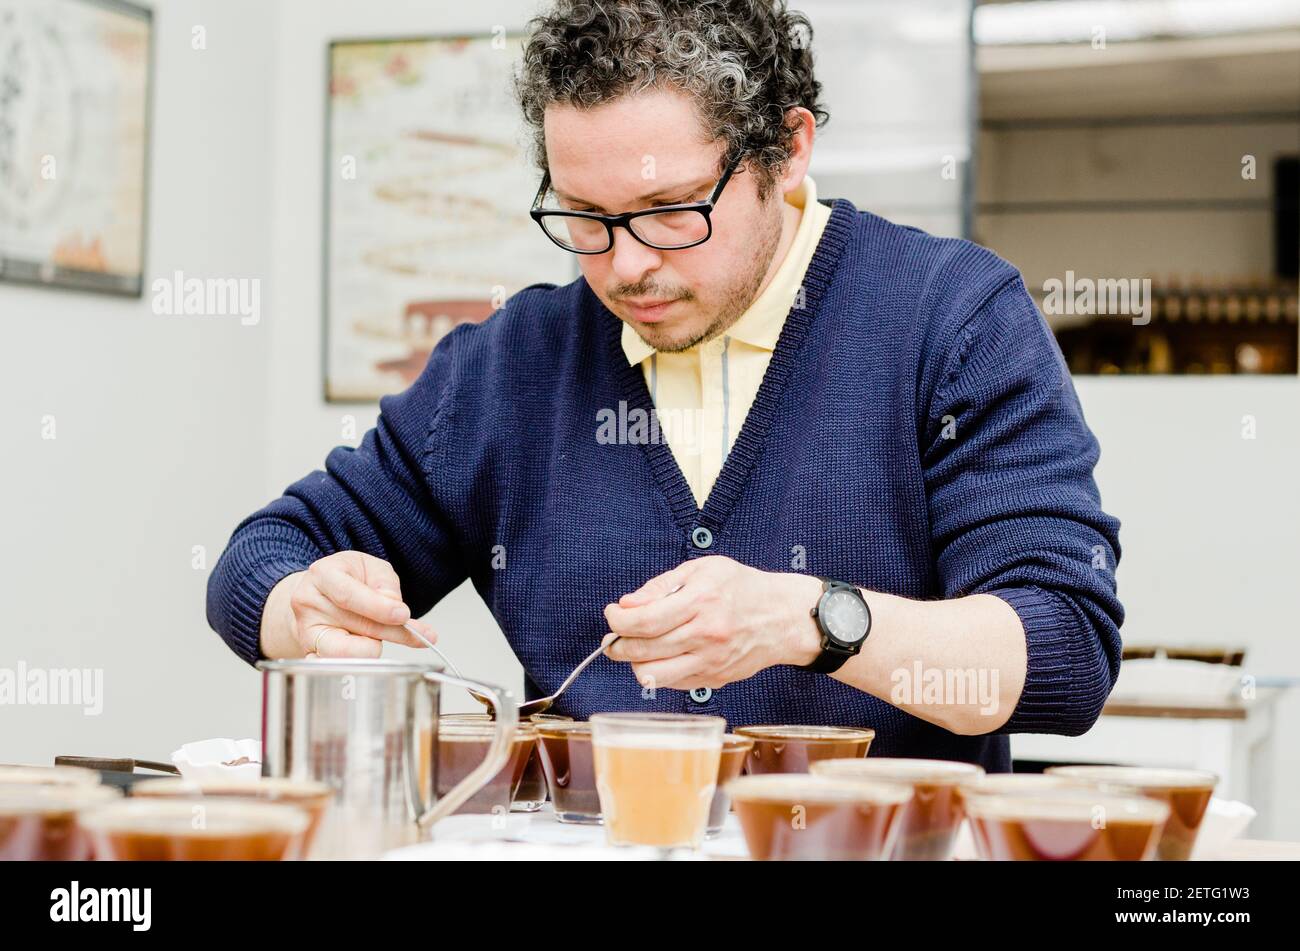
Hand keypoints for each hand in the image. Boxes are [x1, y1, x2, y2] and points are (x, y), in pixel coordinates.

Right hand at [267, 551, 434, 658]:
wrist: (318, 593)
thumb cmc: (347, 579)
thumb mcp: (370, 567)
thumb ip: (385, 583)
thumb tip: (393, 606)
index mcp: (322, 575)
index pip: (349, 596)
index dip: (379, 608)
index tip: (404, 615)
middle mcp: (309, 604)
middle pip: (357, 627)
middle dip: (394, 633)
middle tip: (421, 636)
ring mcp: (307, 632)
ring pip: (347, 654)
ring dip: (376, 648)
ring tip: (386, 637)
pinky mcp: (311, 654)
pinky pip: (337, 669)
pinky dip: (358, 664)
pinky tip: (369, 652)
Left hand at [602, 556, 822, 690]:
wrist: (782, 617)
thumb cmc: (741, 588)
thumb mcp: (702, 570)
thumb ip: (660, 586)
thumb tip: (627, 605)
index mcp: (701, 602)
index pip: (645, 621)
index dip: (618, 621)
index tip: (612, 613)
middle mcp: (706, 636)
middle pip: (644, 651)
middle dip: (618, 644)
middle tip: (614, 636)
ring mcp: (711, 662)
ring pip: (654, 675)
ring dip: (634, 662)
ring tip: (634, 648)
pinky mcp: (715, 679)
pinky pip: (672, 682)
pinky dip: (658, 671)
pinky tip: (662, 655)